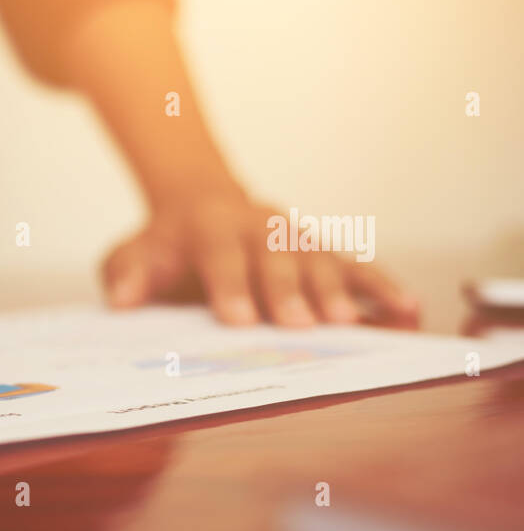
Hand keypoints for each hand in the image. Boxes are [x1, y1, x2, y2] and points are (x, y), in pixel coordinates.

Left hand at [100, 188, 420, 325]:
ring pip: (323, 259)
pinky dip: (384, 287)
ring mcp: (297, 236)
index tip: (239, 320)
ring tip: (353, 325)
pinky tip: (409, 311)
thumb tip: (120, 299)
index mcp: (212, 227)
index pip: (222, 256)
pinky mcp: (323, 250)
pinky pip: (358, 266)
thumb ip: (125, 274)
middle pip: (279, 258)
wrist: (200, 203)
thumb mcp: (132, 253)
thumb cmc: (164, 244)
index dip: (230, 287)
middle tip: (300, 327)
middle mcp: (261, 227)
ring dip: (338, 291)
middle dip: (290, 291)